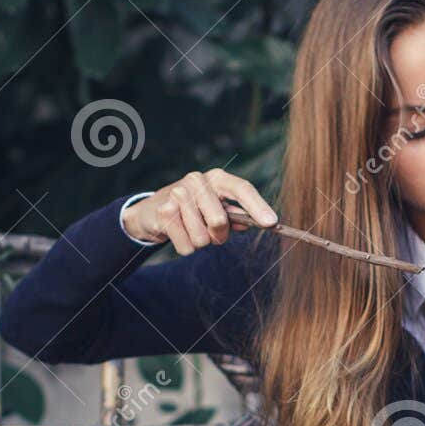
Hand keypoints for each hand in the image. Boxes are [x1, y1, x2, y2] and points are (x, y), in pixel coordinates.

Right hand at [121, 168, 276, 253]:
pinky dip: (186, 247)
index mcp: (217, 178)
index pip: (242, 189)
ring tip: (191, 230)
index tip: (272, 223)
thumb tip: (259, 223)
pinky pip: (187, 247)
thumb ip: (236, 216)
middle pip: (220, 221)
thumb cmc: (193, 210)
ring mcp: (178, 194)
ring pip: (202, 238)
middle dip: (218, 236)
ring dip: (200, 242)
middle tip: (212, 234)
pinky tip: (178, 233)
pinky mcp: (164, 212)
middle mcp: (198, 180)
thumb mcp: (216, 208)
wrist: (153, 211)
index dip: (258, 206)